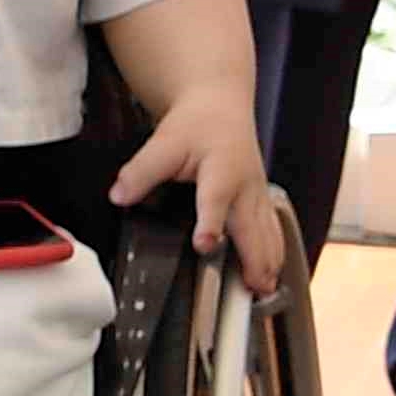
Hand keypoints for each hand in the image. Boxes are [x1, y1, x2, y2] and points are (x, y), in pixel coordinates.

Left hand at [107, 87, 286, 291]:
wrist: (220, 106)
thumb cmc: (195, 125)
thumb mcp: (164, 143)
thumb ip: (141, 171)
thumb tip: (120, 194)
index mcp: (221, 169)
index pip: (216, 199)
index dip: (211, 223)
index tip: (205, 245)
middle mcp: (244, 184)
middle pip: (252, 224)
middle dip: (254, 256)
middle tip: (254, 285)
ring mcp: (257, 194)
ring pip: (267, 230)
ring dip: (269, 260)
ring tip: (265, 289)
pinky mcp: (261, 200)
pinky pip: (273, 229)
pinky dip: (275, 252)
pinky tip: (273, 275)